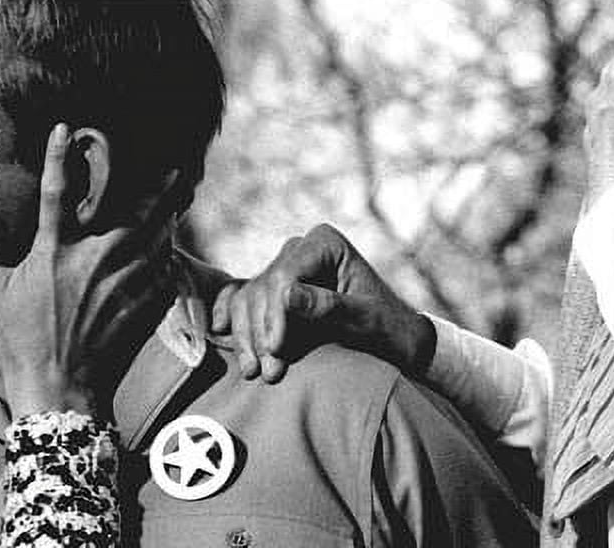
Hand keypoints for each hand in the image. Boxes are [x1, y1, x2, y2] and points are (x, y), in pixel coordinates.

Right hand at [0, 123, 177, 420]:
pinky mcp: (137, 311)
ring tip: (179, 203)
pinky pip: (161, 280)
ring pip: (153, 245)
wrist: (55, 391)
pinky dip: (168, 265)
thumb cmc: (17, 341)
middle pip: (132, 216)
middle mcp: (92, 263)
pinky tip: (173, 254)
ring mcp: (119, 287)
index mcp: (53, 253)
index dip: (59, 157)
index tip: (66, 128)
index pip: (56, 193)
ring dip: (167, 223)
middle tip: (177, 171)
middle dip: (156, 192)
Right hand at [210, 223, 433, 383]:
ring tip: (255, 371)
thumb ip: (328, 307)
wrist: (392, 340)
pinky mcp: (274, 289)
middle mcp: (299, 248)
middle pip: (263, 287)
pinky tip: (220, 332)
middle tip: (268, 370)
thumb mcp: (364, 319)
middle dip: (261, 330)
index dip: (276, 313)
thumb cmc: (385, 326)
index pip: (285, 275)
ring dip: (246, 334)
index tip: (277, 348)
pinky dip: (229, 314)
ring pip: (248, 296)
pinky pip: (240, 296)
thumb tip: (286, 296)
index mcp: (323, 243)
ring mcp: (284, 268)